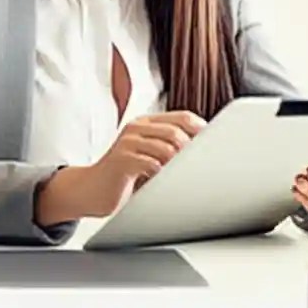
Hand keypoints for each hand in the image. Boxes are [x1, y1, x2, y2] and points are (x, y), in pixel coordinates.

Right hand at [35, 111, 205, 224]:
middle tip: (205, 164)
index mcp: (146, 124)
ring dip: (181, 162)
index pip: (182, 117)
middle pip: (177, 130)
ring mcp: (128, 142)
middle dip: (194, 148)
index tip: (217, 144)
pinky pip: (151, 162)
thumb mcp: (148, 158)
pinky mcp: (122, 160)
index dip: (202, 129)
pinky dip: (164, 172)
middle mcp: (137, 128)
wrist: (89, 190)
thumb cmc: (123, 177)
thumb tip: (204, 152)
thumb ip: (168, 150)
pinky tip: (167, 182)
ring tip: (188, 175)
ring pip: (166, 145)